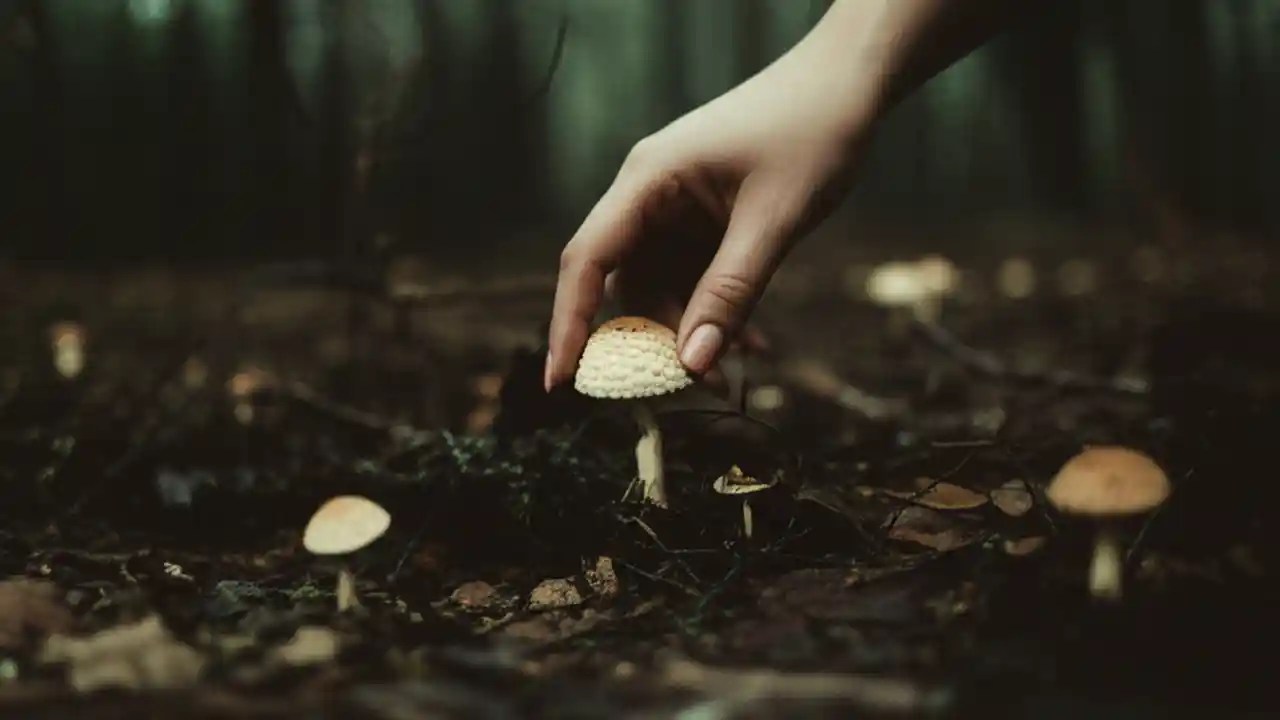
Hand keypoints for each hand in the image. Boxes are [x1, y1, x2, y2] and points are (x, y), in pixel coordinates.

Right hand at [544, 22, 880, 390]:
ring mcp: (678, 210)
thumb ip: (731, 293)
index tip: (561, 381)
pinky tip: (752, 343)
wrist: (850, 85)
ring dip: (692, 334)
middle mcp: (652, 196)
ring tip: (736, 368)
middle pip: (626, 285)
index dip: (570, 323)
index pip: (587, 259)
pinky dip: (716, 313)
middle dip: (653, 341)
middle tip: (693, 388)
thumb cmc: (811, 131)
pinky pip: (695, 280)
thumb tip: (693, 364)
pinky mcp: (706, 221)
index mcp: (649, 180)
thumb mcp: (773, 221)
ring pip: (663, 290)